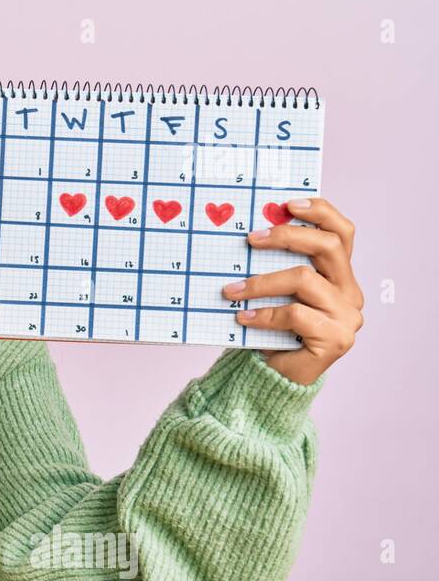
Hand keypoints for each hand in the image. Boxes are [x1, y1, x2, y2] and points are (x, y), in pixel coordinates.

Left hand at [220, 197, 362, 384]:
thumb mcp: (275, 292)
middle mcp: (350, 292)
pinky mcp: (335, 339)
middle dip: (287, 236)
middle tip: (251, 239)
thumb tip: (248, 233)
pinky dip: (262, 314)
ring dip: (261, 282)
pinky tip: (242, 317)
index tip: (287, 204)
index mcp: (339, 275)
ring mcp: (347, 316)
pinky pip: (294, 314)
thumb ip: (274, 267)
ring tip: (231, 290)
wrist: (276, 376)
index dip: (320, 212)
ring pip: (303, 280)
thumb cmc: (273, 329)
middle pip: (327, 247)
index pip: (342, 233)